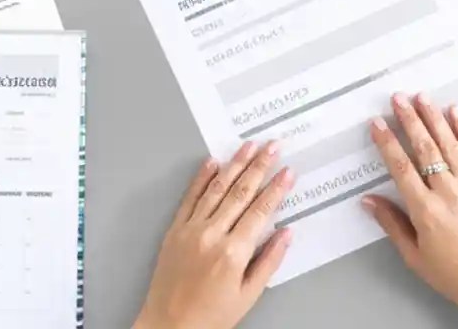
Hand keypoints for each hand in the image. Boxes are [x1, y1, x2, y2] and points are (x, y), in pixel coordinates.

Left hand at [134, 141, 295, 328]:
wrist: (169, 326)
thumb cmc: (211, 316)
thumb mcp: (249, 295)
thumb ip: (269, 261)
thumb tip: (286, 233)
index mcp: (233, 252)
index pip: (260, 211)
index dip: (276, 188)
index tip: (288, 171)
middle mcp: (212, 235)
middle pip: (241, 192)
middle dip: (260, 166)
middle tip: (273, 146)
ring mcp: (191, 230)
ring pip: (216, 189)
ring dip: (235, 164)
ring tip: (248, 145)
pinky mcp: (175, 230)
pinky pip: (190, 198)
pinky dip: (201, 178)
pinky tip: (212, 162)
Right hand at [362, 94, 457, 328]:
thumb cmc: (454, 274)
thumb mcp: (414, 255)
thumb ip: (392, 224)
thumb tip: (369, 200)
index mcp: (425, 210)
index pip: (401, 167)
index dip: (387, 142)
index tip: (377, 123)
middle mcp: (447, 192)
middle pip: (425, 147)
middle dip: (409, 119)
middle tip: (397, 98)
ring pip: (449, 144)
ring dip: (434, 118)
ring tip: (422, 97)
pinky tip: (457, 115)